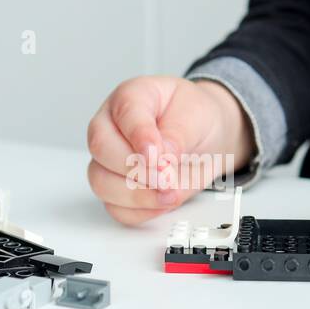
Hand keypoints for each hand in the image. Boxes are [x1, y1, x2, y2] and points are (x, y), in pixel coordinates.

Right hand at [86, 76, 253, 224]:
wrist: (207, 136)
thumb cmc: (195, 117)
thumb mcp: (196, 115)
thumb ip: (177, 135)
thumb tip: (161, 158)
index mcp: (130, 97)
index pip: (124, 114)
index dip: (140, 137)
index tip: (159, 156)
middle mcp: (111, 126)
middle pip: (102, 148)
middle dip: (137, 169)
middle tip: (168, 178)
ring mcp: (109, 159)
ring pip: (102, 182)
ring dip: (137, 196)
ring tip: (169, 195)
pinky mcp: (117, 188)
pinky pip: (115, 207)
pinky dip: (140, 211)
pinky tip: (162, 203)